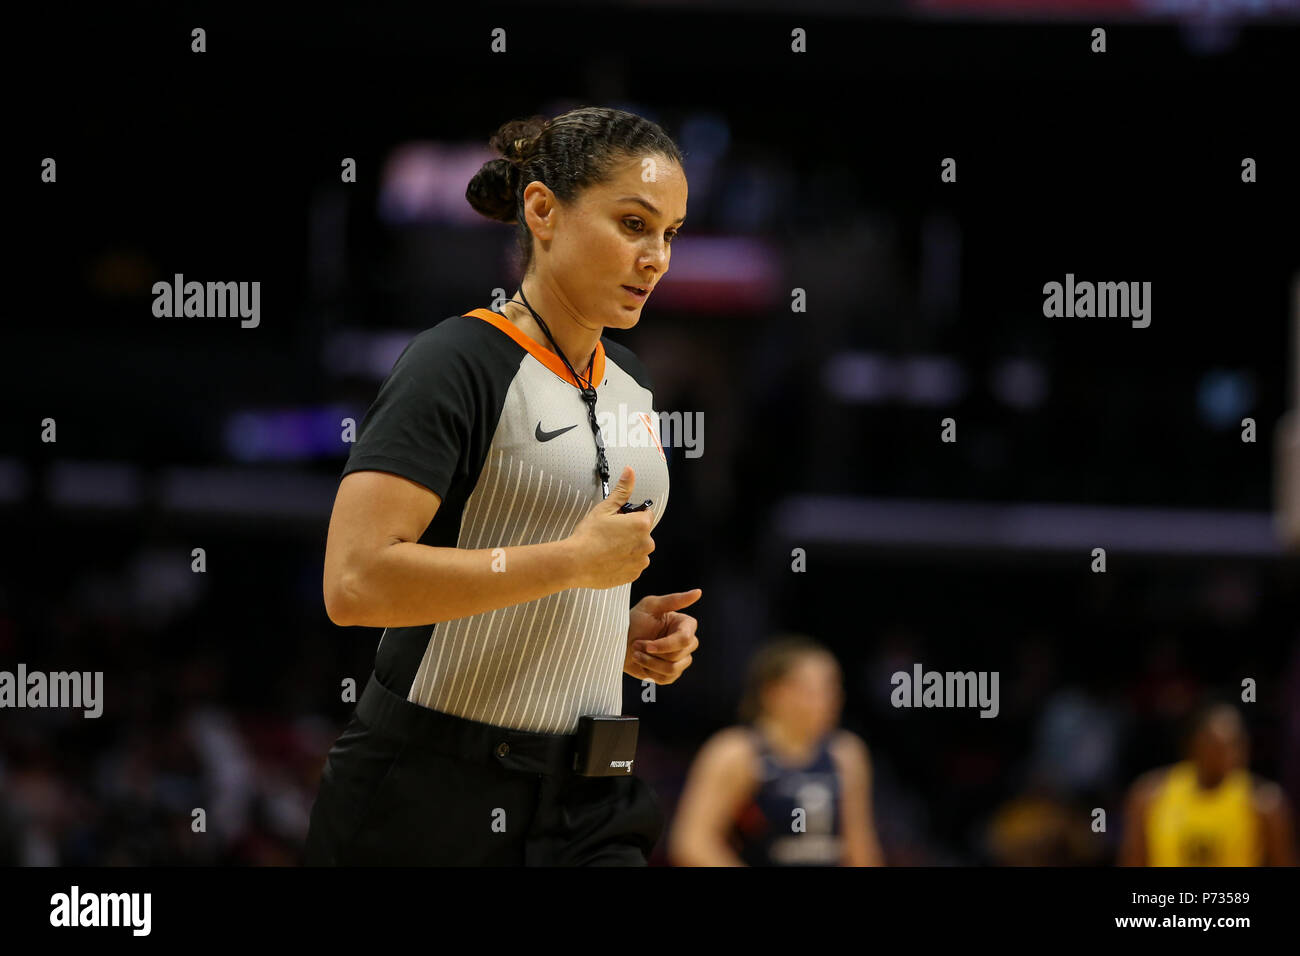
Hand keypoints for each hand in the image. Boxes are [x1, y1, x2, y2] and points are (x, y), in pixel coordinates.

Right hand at [567, 465, 655, 589]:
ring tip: (607, 548)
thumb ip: (622, 490)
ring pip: (638, 549)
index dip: (631, 515)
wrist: (576, 563)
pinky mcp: (633, 575)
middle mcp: (646, 544)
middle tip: (609, 534)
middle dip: (630, 532)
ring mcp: (641, 561)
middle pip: (643, 533)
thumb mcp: (605, 508)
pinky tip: (609, 559)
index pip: (646, 514)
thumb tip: (630, 471)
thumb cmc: (589, 536)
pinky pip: (633, 564)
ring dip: (628, 548)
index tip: (618, 520)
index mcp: (641, 525)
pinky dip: (624, 562)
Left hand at [624, 589, 701, 684]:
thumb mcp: (650, 606)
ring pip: (673, 669)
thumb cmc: (632, 621)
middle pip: (680, 655)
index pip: (685, 639)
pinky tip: (641, 662)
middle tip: (636, 645)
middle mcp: (686, 643)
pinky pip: (666, 679)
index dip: (666, 645)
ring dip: (650, 663)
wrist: (616, 641)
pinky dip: (650, 672)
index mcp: (685, 625)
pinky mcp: (671, 674)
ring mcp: (680, 660)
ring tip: (636, 654)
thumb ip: (675, 600)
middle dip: (654, 653)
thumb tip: (698, 592)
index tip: (646, 644)